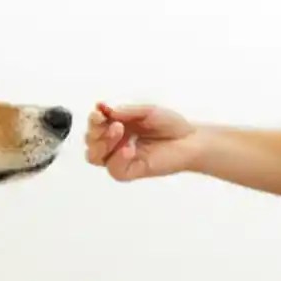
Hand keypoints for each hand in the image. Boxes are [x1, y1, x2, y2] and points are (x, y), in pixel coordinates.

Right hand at [84, 103, 200, 181]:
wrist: (190, 140)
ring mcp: (121, 158)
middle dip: (95, 131)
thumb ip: (125, 111)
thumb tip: (105, 109)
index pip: (94, 125)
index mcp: (116, 126)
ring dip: (102, 143)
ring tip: (119, 130)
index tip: (99, 111)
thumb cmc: (171, 126)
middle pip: (90, 142)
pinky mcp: (131, 171)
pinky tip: (129, 148)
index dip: (93, 119)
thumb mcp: (147, 111)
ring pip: (95, 157)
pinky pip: (114, 169)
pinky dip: (118, 158)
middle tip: (109, 122)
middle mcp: (115, 143)